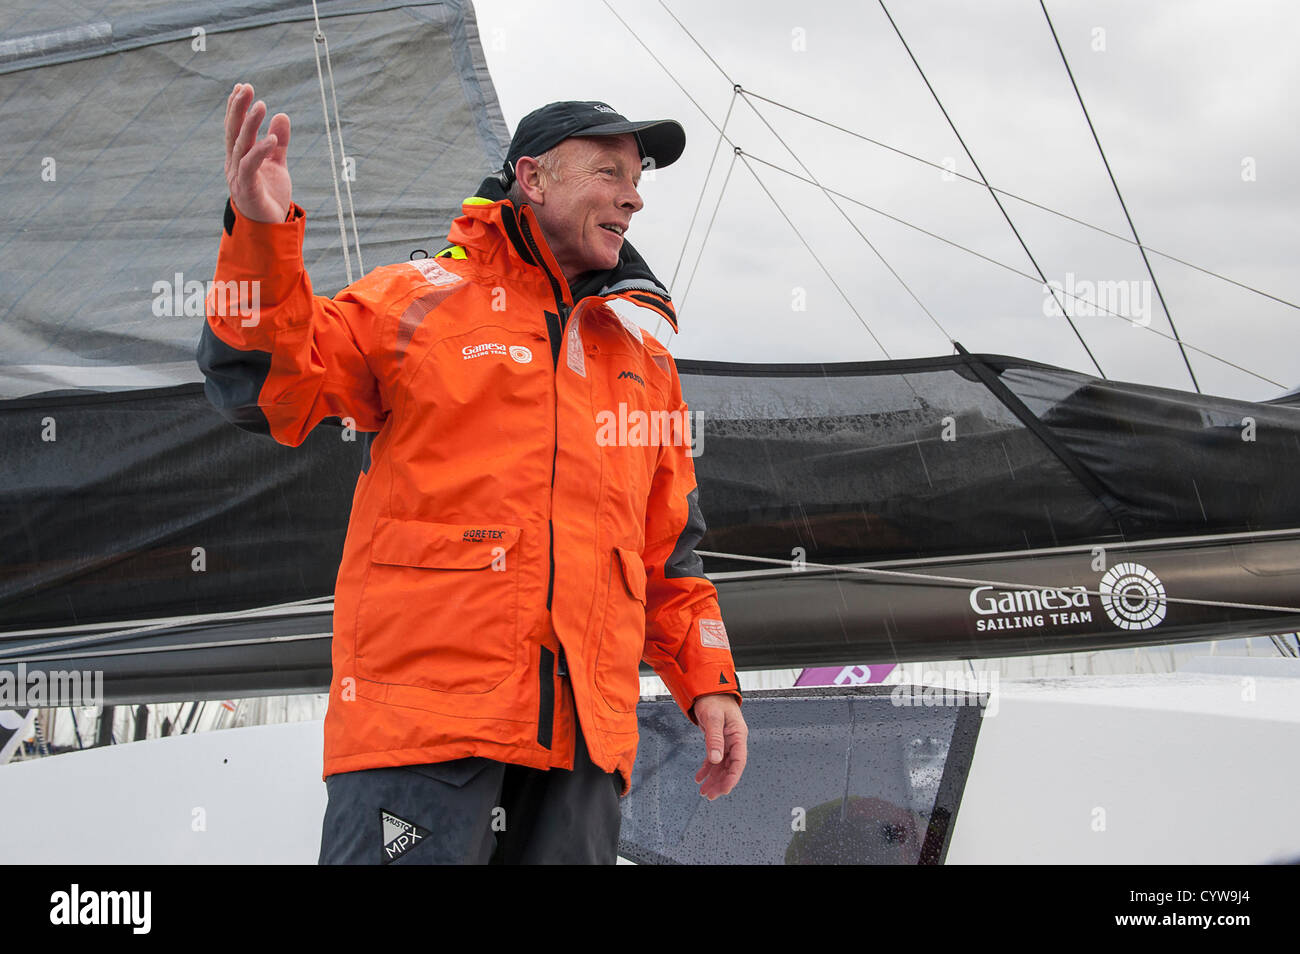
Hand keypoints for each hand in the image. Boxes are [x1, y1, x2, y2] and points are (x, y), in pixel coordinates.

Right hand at [224, 82, 292, 222]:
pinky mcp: (247, 189)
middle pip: (233, 131)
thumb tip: (282, 115)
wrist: (270, 229)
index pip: (235, 128)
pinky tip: (272, 138)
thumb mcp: (277, 165)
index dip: (236, 107)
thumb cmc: (269, 196)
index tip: (241, 87)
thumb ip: (278, 143)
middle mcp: (234, 164)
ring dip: (250, 124)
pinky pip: (251, 166)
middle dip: (238, 108)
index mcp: (238, 157)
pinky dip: (260, 150)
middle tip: (246, 87)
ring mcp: (238, 176)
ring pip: (240, 145)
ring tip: (261, 105)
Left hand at [691, 693, 746, 799]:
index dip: (732, 777)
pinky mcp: (717, 741)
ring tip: (704, 792)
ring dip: (713, 779)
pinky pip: (714, 759)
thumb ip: (714, 739)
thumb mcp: (713, 718)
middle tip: (710, 795)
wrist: (708, 689)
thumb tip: (716, 759)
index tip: (724, 790)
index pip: (739, 761)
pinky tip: (699, 778)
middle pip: (730, 767)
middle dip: (721, 782)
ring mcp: (726, 741)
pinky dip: (707, 769)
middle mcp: (734, 740)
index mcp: (738, 735)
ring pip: (721, 765)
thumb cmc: (713, 699)